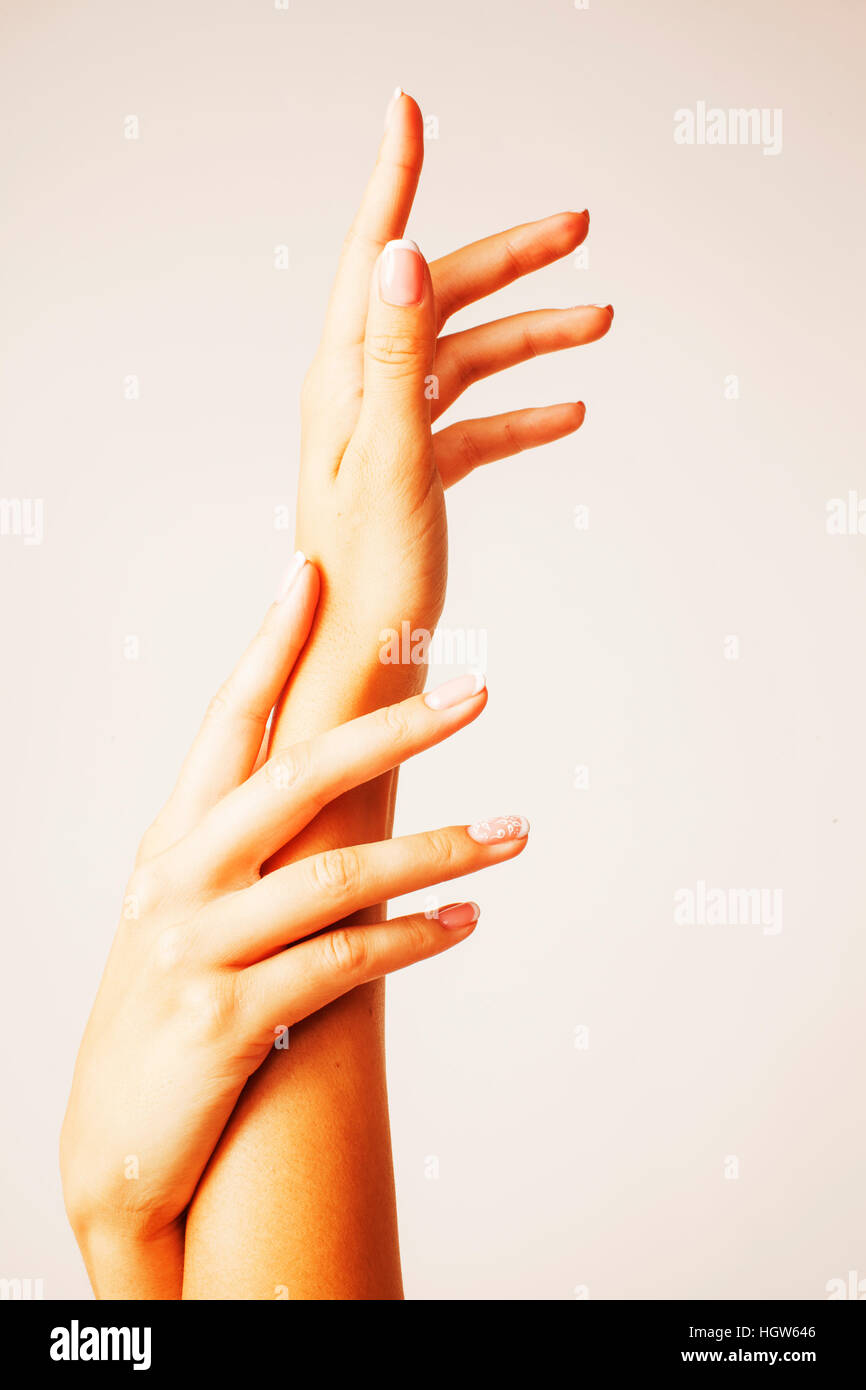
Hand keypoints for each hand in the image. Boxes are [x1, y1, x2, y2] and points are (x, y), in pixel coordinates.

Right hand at [60, 556, 526, 1276]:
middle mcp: (178, 880)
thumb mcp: (188, 914)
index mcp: (170, 841)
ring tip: (516, 831)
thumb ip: (242, 845)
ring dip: (440, 849)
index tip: (313, 574)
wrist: (119, 1147)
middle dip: (393, 729)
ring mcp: (199, 950)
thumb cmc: (167, 1012)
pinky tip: (467, 925)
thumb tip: (325, 772)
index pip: (226, 722)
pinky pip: (343, 964)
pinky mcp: (229, 1022)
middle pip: (296, 777)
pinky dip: (413, 939)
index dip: (269, 645)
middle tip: (477, 694)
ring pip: (338, 872)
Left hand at [293, 89, 611, 703]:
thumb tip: (400, 251)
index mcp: (343, 379)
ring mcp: (390, 434)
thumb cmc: (365, 576)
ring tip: (602, 321)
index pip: (372, 256)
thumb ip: (394, 357)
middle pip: (439, 299)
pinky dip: (519, 413)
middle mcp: (361, 394)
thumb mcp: (387, 460)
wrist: (360, 659)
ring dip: (532, 338)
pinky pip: (474, 424)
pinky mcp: (416, 473)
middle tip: (579, 226)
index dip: (395, 178)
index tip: (409, 110)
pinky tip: (567, 413)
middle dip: (509, 259)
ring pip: (467, 361)